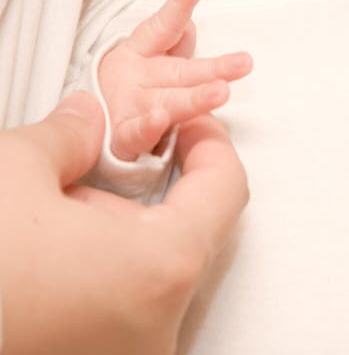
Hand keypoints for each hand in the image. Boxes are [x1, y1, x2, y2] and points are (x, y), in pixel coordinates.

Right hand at [0, 91, 247, 354]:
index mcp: (159, 268)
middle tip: (102, 164)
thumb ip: (68, 134)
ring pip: (147, 270)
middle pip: (186, 230)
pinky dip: (96, 272)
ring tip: (52, 218)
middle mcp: (156, 328)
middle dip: (145, 189)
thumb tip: (85, 120)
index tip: (191, 123)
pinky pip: (119, 307)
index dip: (209, 142)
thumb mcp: (12, 172)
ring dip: (111, 233)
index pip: (226, 187)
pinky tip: (44, 259)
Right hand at [98, 0, 251, 160]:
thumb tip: (192, 25)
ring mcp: (127, 106)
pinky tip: (161, 119)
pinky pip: (136, 134)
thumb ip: (176, 40)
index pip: (166, 25)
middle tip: (245, 62)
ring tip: (221, 92)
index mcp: (141, 50)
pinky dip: (148, 128)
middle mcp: (134, 75)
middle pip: (180, 71)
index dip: (181, 2)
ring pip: (167, 101)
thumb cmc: (137, 85)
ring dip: (194, 99)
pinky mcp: (122, 139)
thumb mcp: (154, 58)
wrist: (88, 127)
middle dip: (214, 68)